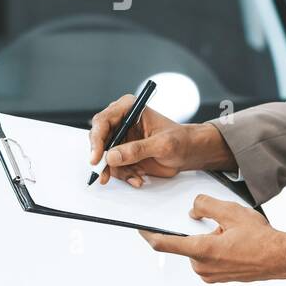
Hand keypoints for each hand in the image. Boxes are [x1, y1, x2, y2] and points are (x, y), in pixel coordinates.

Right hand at [88, 94, 235, 186]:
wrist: (189, 152)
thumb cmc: (181, 140)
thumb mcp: (162, 144)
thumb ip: (138, 149)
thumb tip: (112, 156)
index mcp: (129, 108)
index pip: (103, 121)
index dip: (97, 140)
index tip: (97, 158)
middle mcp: (121, 121)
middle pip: (99, 139)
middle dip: (102, 159)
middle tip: (105, 174)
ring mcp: (121, 138)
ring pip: (105, 156)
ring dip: (117, 170)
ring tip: (136, 176)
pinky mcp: (123, 153)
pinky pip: (114, 166)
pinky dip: (124, 175)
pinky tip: (138, 177)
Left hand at [139, 195, 285, 282]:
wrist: (282, 258)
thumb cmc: (260, 238)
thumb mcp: (231, 212)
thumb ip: (206, 206)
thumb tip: (193, 209)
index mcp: (202, 250)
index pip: (165, 243)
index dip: (148, 234)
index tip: (139, 227)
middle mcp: (202, 267)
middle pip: (186, 243)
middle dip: (197, 230)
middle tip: (221, 224)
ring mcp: (210, 275)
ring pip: (198, 249)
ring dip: (208, 238)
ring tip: (232, 234)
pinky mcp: (217, 278)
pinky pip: (207, 258)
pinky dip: (214, 247)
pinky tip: (234, 242)